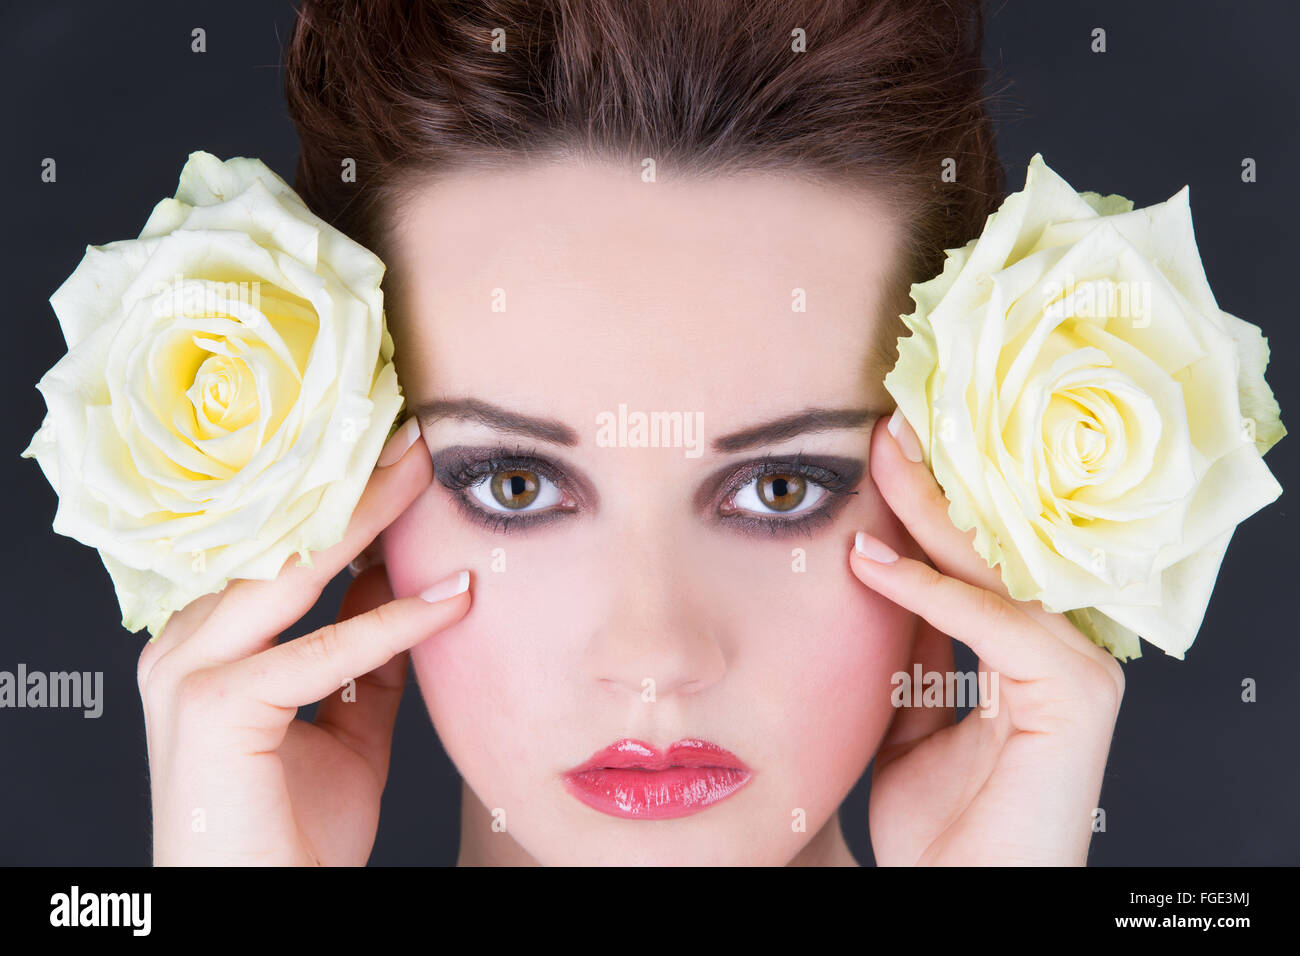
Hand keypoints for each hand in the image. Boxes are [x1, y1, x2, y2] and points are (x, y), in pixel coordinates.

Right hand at [136, 424, 470, 864]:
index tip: (401, 463)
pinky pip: (323, 650)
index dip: (342, 505)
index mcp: (205, 644)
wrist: (263, 914)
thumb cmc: (293, 833)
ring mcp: (188, 672)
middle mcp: (183, 645)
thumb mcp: (345, 724)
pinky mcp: (215, 707)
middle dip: (352, 489)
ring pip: (293, 574)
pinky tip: (451, 600)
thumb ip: (365, 655)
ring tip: (426, 474)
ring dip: (368, 521)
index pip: (278, 554)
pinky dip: (392, 624)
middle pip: (280, 545)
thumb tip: (405, 587)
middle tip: (416, 440)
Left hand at [851, 410, 1124, 865]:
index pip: (977, 565)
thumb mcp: (907, 721)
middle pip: (991, 553)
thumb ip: (910, 654)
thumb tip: (878, 574)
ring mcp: (1075, 671)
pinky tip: (873, 562)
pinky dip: (929, 591)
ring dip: (932, 513)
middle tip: (888, 426)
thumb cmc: (939, 831)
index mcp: (1023, 659)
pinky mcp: (1075, 696)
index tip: (881, 455)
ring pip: (996, 570)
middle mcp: (1057, 654)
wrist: (961, 902)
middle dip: (937, 487)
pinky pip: (992, 624)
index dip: (929, 510)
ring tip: (881, 458)